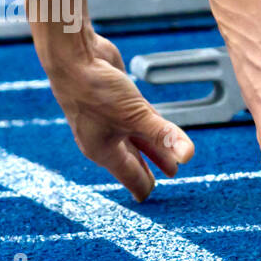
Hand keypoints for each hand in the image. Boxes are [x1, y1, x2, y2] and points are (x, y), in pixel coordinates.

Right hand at [47, 34, 194, 199]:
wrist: (72, 58)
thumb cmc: (95, 91)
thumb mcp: (136, 117)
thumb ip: (163, 136)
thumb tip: (188, 157)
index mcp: (104, 151)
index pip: (132, 178)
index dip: (146, 188)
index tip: (154, 203)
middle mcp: (105, 139)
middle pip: (135, 162)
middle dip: (152, 172)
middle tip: (167, 184)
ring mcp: (110, 120)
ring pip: (138, 141)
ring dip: (156, 152)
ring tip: (172, 166)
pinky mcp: (116, 102)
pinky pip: (137, 121)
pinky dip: (150, 130)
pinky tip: (159, 133)